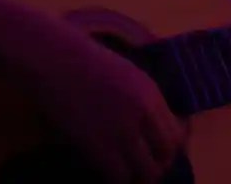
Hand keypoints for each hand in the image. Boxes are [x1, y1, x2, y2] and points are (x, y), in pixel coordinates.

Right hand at [11, 23, 187, 182]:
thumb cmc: (83, 62)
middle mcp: (142, 112)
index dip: (169, 150)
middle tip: (143, 170)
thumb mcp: (126, 75)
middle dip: (157, 167)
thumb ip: (142, 101)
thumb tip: (151, 130)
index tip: (157, 154)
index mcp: (151, 93)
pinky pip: (119, 175)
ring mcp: (121, 129)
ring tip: (127, 176)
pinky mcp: (97, 143)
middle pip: (166, 155)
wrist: (53, 59)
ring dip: (139, 177)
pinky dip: (117, 180)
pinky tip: (108, 176)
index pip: (178, 135)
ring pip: (146, 171)